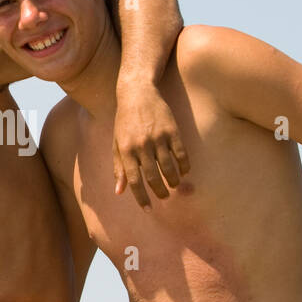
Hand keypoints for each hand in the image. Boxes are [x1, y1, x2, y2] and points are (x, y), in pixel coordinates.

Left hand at [113, 82, 189, 206]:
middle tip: (164, 197)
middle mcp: (141, 145)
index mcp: (125, 150)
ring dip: (173, 181)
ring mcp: (158, 137)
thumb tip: (119, 192)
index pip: (134, 181)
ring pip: (169, 168)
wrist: (137, 92)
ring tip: (174, 185)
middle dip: (159, 192)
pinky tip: (184, 171)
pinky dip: (184, 166)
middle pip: (153, 177)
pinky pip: (181, 154)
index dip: (141, 198)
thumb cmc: (124, 121)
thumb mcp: (117, 143)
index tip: (148, 209)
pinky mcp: (172, 130)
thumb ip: (118, 168)